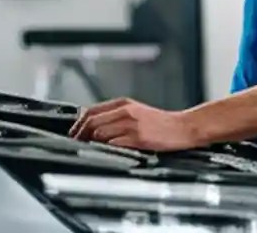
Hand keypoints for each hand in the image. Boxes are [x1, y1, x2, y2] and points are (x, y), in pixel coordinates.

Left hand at [69, 98, 203, 151]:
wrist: (183, 127)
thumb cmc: (160, 122)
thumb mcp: (137, 111)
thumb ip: (117, 115)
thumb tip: (93, 125)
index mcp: (124, 103)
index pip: (92, 111)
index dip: (78, 124)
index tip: (73, 133)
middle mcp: (126, 111)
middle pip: (92, 121)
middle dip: (80, 134)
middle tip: (76, 144)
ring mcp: (132, 124)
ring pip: (100, 133)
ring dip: (92, 143)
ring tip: (89, 149)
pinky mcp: (138, 138)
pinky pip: (114, 144)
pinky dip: (106, 149)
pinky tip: (105, 153)